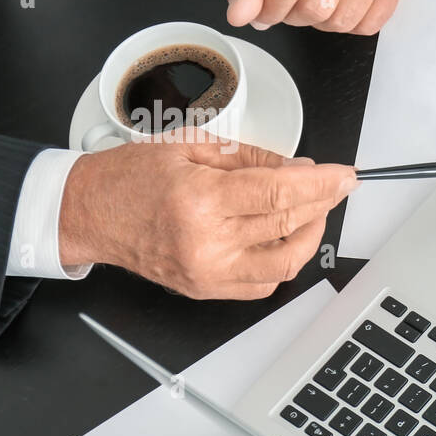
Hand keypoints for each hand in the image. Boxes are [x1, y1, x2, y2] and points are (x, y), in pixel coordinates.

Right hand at [59, 128, 356, 299]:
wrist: (89, 213)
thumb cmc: (131, 177)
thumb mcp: (191, 146)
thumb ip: (251, 158)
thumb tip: (299, 168)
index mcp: (201, 199)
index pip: (280, 193)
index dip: (322, 185)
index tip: (345, 177)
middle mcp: (207, 241)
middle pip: (288, 224)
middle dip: (323, 202)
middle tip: (334, 186)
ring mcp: (208, 271)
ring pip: (285, 262)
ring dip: (311, 235)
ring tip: (312, 212)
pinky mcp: (207, 289)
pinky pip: (264, 285)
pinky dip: (284, 262)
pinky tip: (285, 239)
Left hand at [224, 0, 409, 34]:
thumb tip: (241, 16)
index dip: (271, 10)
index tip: (267, 9)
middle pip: (316, 7)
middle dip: (296, 16)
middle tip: (294, 0)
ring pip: (342, 21)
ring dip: (322, 22)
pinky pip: (368, 25)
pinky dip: (348, 23)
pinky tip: (342, 0)